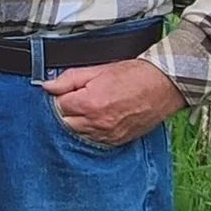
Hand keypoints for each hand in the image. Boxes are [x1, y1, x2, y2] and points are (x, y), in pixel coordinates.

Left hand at [37, 58, 185, 146]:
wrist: (163, 86)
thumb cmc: (134, 75)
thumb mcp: (98, 70)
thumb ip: (69, 79)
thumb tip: (47, 86)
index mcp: (89, 103)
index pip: (58, 105)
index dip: (61, 96)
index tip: (68, 91)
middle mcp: (96, 122)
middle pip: (64, 121)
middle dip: (66, 110)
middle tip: (78, 98)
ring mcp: (107, 134)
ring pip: (77, 133)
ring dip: (77, 122)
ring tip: (90, 107)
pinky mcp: (117, 141)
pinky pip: (94, 140)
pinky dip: (91, 131)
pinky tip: (98, 119)